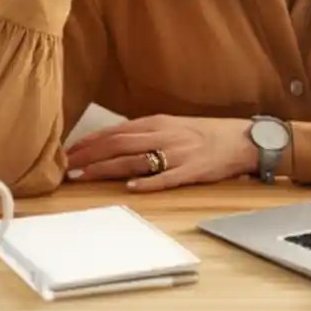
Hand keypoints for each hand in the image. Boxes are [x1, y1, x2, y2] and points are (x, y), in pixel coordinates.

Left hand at [64, 115, 257, 191]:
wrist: (244, 140)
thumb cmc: (208, 134)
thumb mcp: (175, 126)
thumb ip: (148, 133)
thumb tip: (116, 142)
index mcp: (159, 123)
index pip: (116, 131)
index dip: (90, 141)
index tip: (69, 151)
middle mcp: (165, 135)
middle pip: (119, 144)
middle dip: (89, 156)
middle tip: (66, 167)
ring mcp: (179, 153)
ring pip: (135, 160)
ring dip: (106, 169)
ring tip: (84, 177)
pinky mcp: (193, 171)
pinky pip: (167, 178)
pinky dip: (148, 183)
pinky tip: (130, 188)